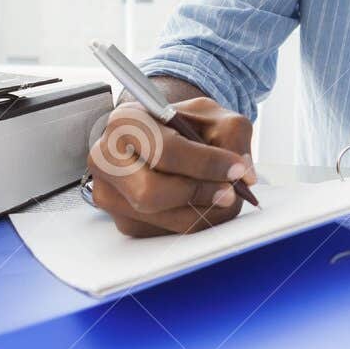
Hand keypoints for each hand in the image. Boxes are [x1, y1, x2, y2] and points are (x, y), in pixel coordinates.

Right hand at [87, 95, 255, 236]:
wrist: (159, 137)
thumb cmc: (182, 125)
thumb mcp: (210, 116)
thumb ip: (232, 136)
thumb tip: (244, 176)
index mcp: (124, 123)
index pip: (164, 151)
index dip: (206, 164)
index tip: (237, 170)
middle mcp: (105, 160)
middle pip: (151, 194)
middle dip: (199, 194)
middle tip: (231, 191)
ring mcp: (109, 194)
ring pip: (163, 218)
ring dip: (203, 211)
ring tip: (222, 193)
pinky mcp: (123, 222)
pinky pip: (166, 232)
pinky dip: (194, 220)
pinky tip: (201, 201)